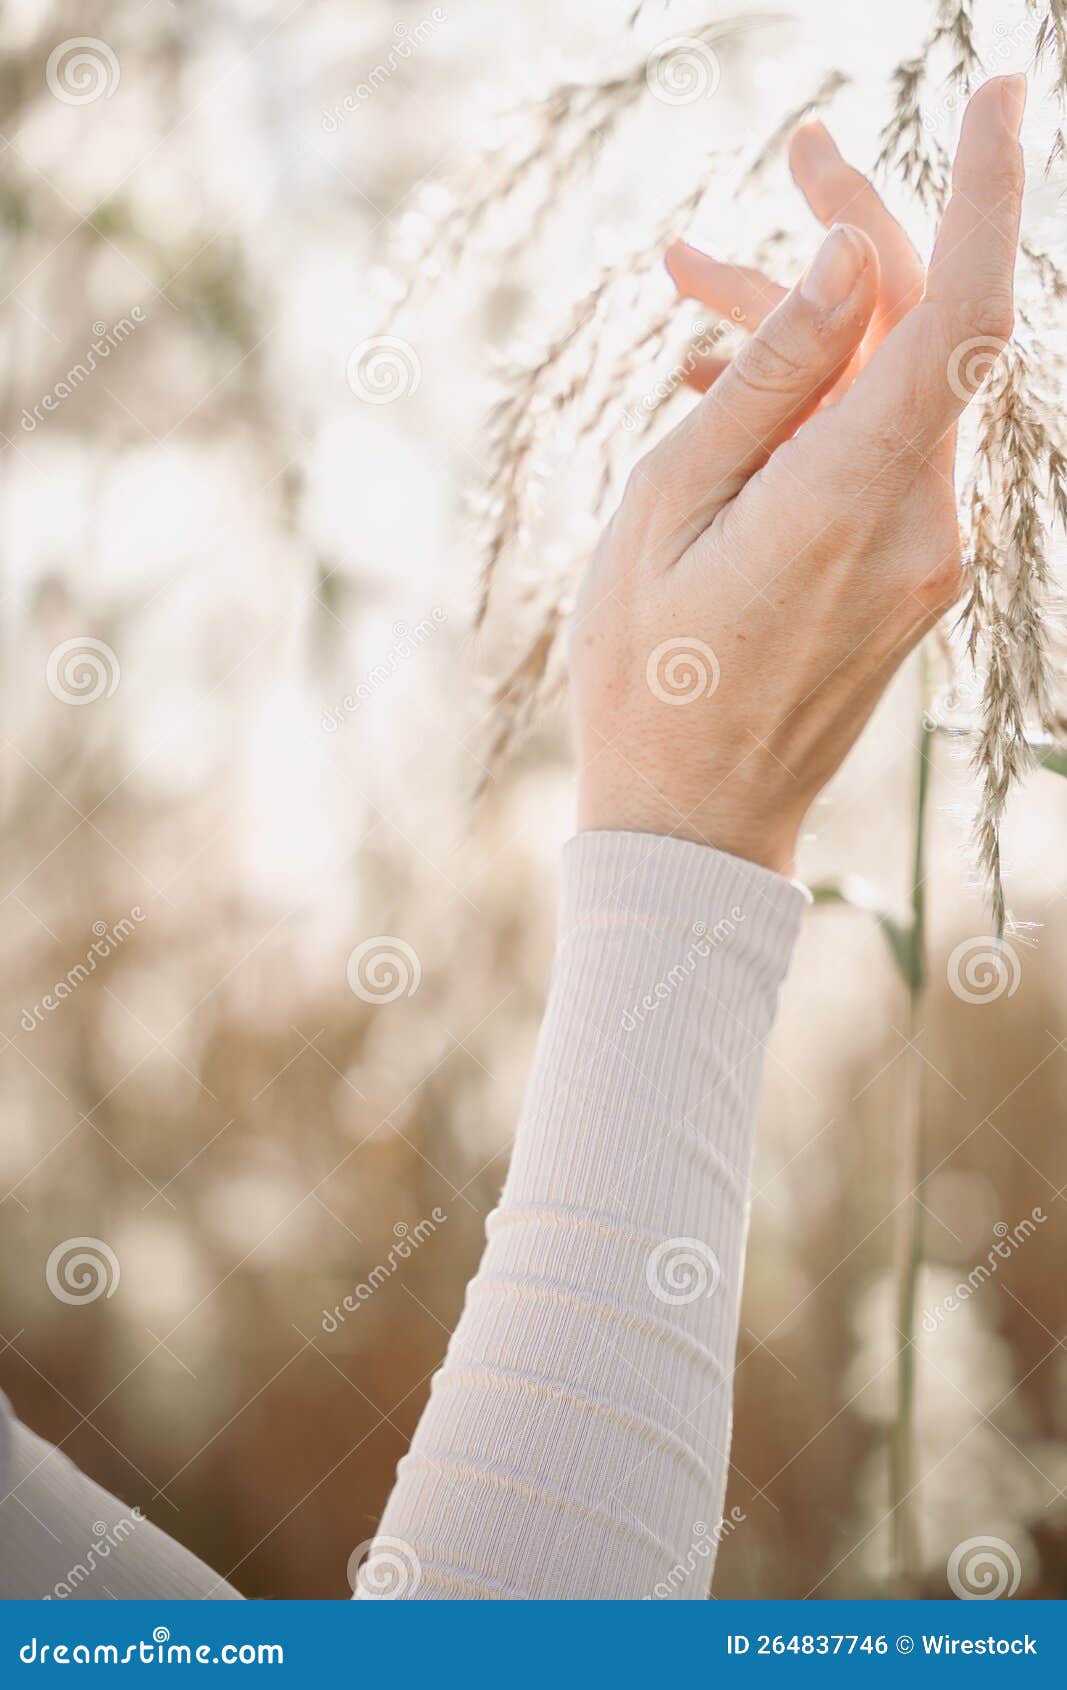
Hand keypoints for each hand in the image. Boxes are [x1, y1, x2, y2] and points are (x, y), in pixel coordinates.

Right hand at [571, 75, 1024, 876]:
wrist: (694, 819)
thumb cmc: (649, 672)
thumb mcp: (667, 505)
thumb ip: (767, 375)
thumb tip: (851, 256)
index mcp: (850, 500)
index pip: (960, 320)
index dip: (984, 195)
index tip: (996, 92)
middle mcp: (921, 521)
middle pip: (925, 332)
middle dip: (860, 232)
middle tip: (787, 155)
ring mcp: (926, 551)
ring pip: (896, 387)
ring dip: (813, 324)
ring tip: (691, 285)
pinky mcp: (911, 570)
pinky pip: (885, 448)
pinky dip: (822, 401)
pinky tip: (725, 390)